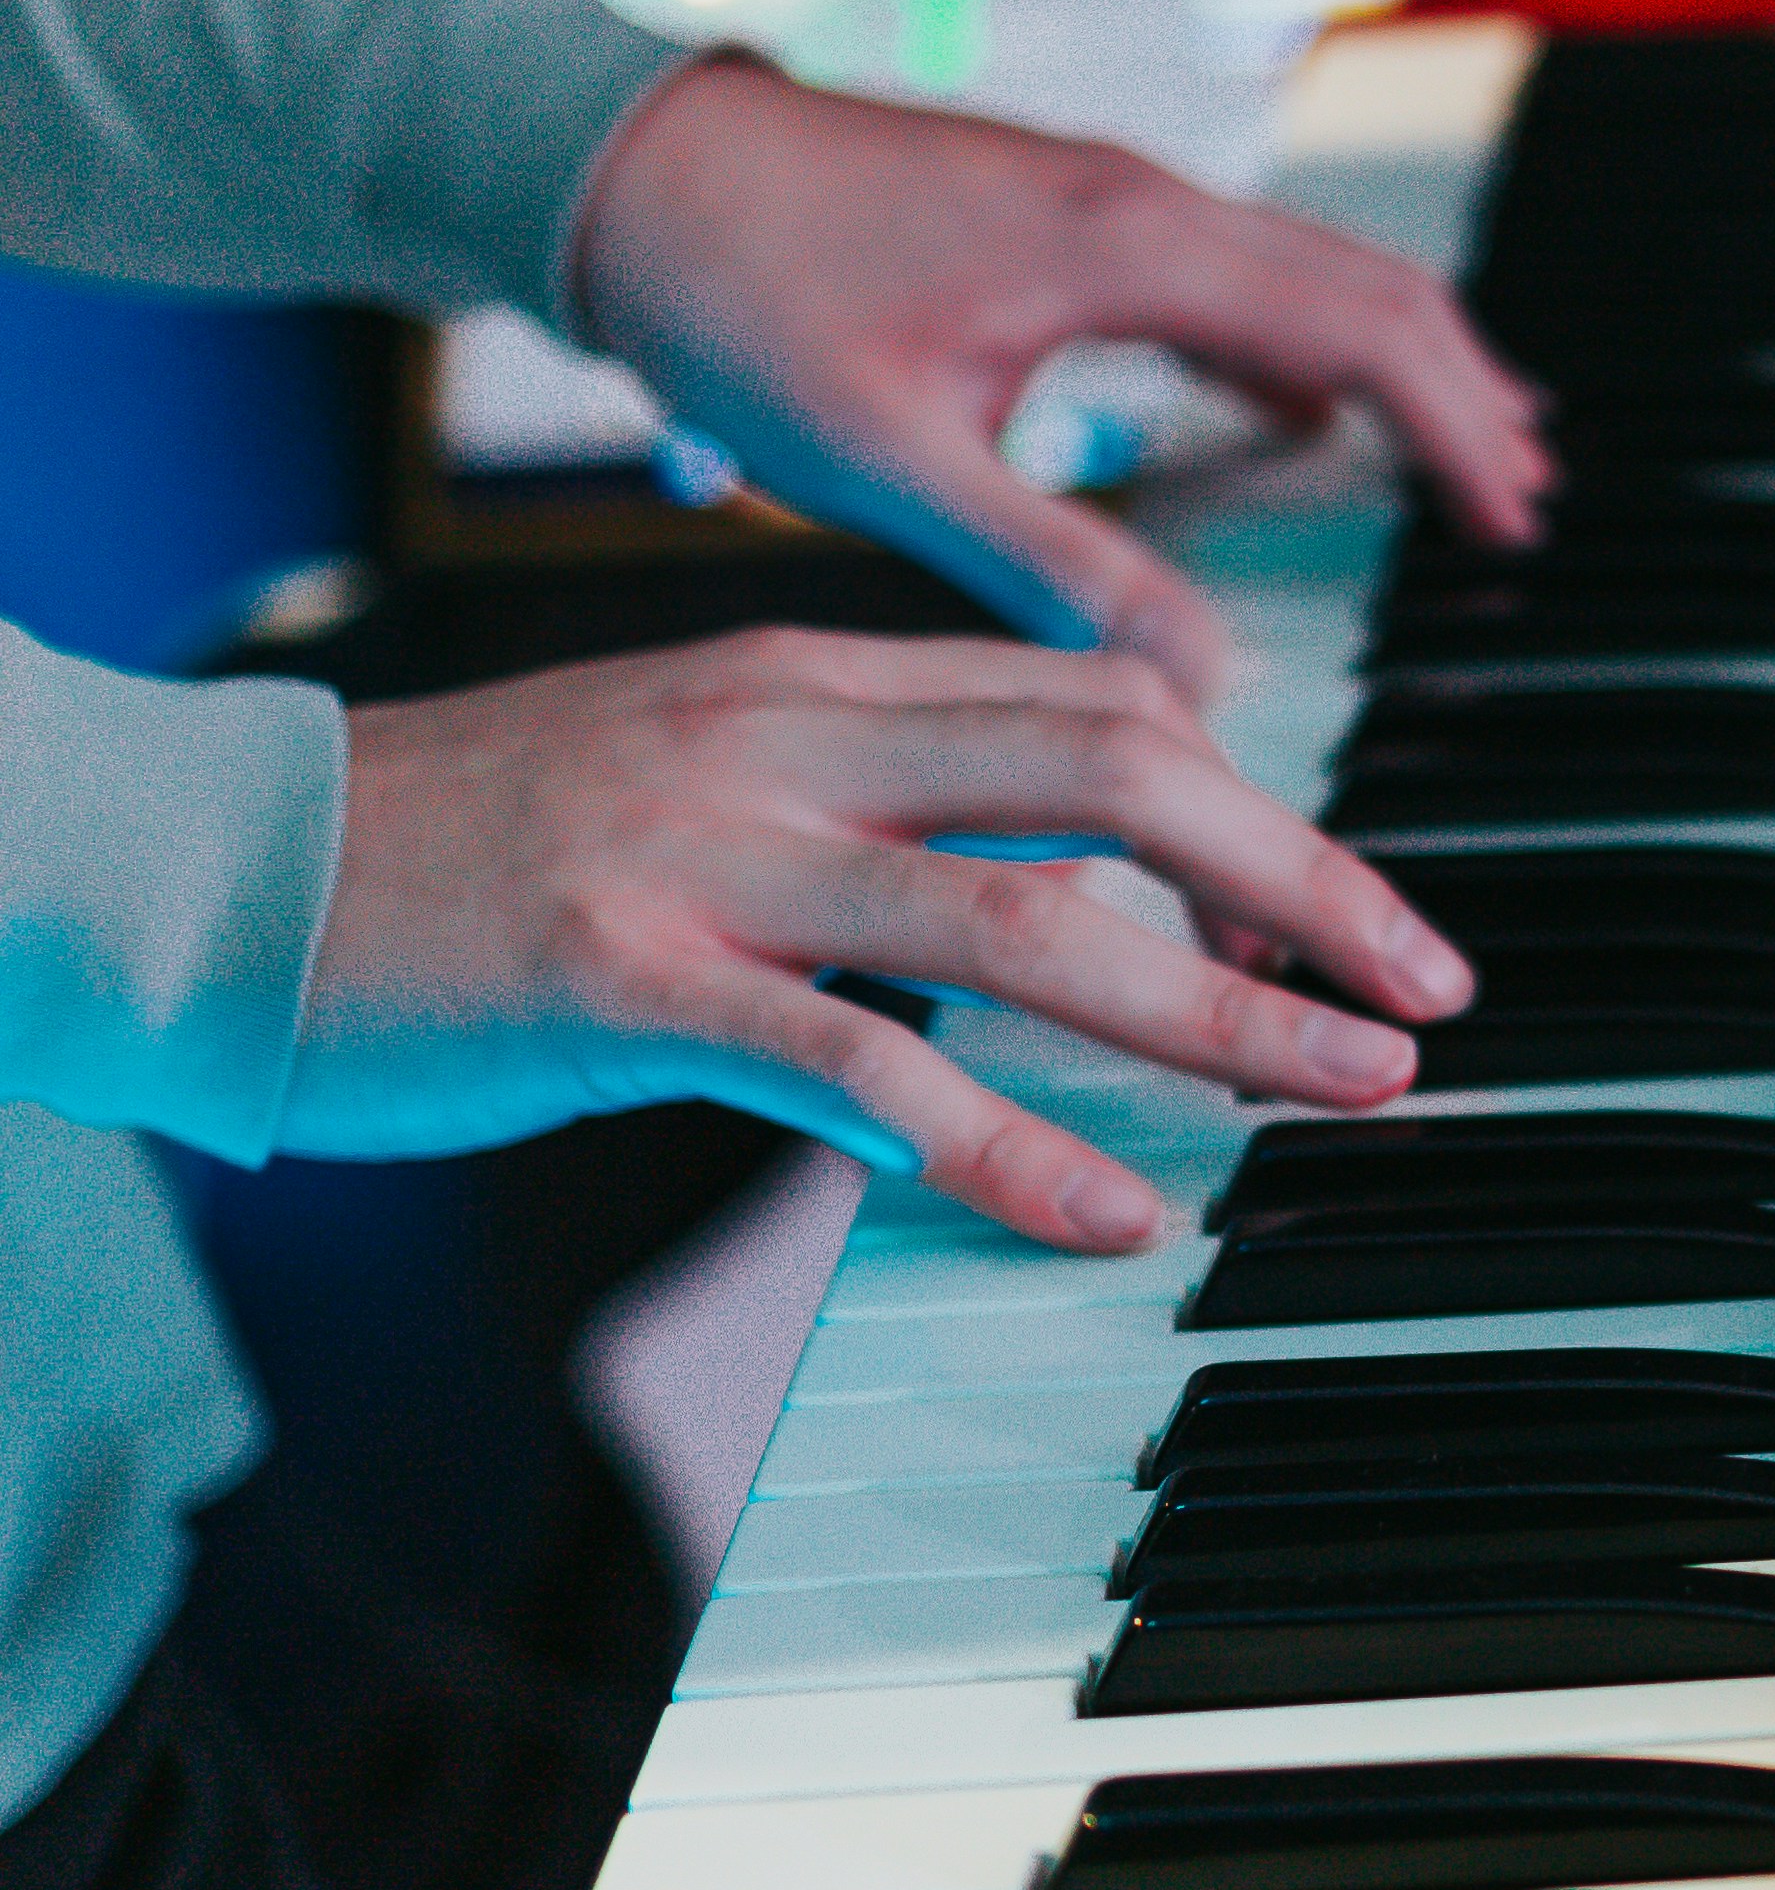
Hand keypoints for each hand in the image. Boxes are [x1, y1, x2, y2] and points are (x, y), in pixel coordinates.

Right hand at [287, 630, 1481, 1243]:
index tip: (1353, 913)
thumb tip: (1029, 889)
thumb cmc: (466, 853)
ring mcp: (710, 852)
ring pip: (1032, 917)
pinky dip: (1011, 1147)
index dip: (1256, 802)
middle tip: (1427, 990)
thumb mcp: (686, 774)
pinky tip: (1112, 1213)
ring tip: (1344, 1089)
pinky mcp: (633, 979)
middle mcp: (782, 735)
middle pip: (1117, 774)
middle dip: (1306, 882)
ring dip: (1220, 1015)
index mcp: (807, 675)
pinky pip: (867, 1066)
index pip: (1093, 699)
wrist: (231, 877)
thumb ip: (855, 803)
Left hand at [567, 62, 1555, 706]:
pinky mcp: (1063, 217)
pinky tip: (1305, 413)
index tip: (1519, 527)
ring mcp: (1106, 199)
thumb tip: (1199, 682)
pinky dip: (1302, 345)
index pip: (1363, 330)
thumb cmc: (738, 296)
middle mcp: (1139, 203)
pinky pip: (1233, 275)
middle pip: (1368, 291)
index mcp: (1125, 247)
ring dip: (1396, 366)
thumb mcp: (896, 459)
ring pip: (1308, 273)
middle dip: (1464, 399)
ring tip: (1463, 465)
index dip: (1459, 431)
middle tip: (1528, 509)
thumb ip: (1056, 566)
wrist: (627, 162)